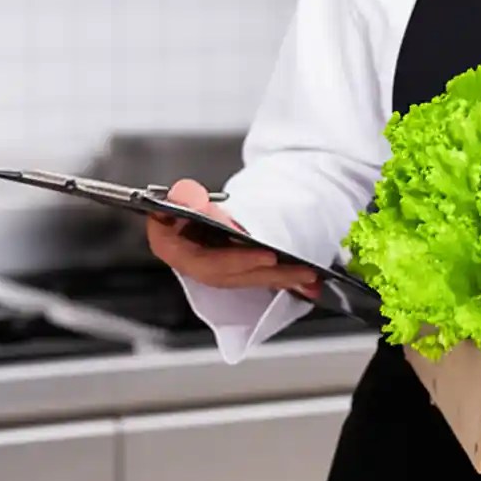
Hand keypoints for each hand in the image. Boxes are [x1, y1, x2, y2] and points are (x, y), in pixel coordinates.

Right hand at [147, 179, 319, 295]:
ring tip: (310, 278)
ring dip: (280, 279)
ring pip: (247, 280)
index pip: (207, 262)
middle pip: (234, 277)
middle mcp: (190, 265)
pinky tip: (304, 283)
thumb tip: (193, 202)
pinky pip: (254, 277)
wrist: (178, 210)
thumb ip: (187, 201)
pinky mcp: (228, 271)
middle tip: (302, 271)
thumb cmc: (178, 202)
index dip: (238, 261)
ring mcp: (209, 270)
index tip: (268, 256)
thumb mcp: (181, 196)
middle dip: (270, 274)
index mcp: (170, 247)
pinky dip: (279, 279)